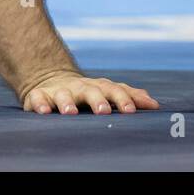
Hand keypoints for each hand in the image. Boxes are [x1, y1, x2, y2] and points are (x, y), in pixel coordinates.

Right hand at [20, 70, 159, 114]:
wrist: (52, 81)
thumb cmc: (88, 91)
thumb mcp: (108, 91)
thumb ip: (130, 96)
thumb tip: (156, 105)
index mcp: (99, 86)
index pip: (114, 90)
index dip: (123, 99)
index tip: (132, 111)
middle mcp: (81, 87)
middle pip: (91, 91)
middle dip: (98, 101)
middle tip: (104, 112)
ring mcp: (60, 91)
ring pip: (64, 95)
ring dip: (67, 103)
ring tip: (70, 113)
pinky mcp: (39, 96)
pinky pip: (37, 99)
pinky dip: (39, 104)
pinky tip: (43, 112)